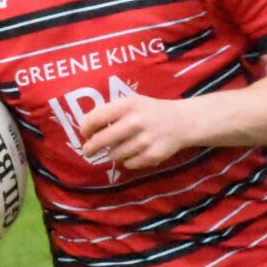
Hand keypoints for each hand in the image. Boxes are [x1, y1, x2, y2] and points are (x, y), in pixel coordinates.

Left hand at [79, 91, 201, 171]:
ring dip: (112, 154)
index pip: (96, 118)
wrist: (181, 121)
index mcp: (128, 105)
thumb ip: (111, 112)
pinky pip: (129, 164)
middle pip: (103, 140)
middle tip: (88, 151)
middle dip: (91, 148)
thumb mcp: (132, 102)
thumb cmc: (150, 111)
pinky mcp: (154, 155)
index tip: (85, 134)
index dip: (86, 128)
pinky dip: (127, 161)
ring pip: (115, 155)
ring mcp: (145, 140)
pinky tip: (131, 155)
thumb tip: (87, 128)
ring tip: (115, 150)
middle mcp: (136, 122)